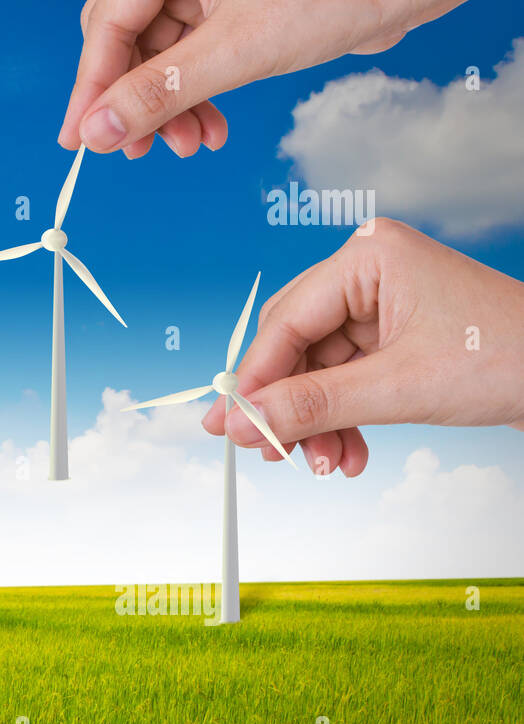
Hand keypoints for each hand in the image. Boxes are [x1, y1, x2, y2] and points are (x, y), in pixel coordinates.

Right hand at [58, 0, 523, 158]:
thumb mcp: (235, 54)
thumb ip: (156, 96)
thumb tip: (95, 134)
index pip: (108, 25)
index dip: (92, 90)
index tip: (77, 143)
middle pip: (123, 42)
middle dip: (134, 102)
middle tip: (134, 153)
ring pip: (154, 60)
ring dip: (168, 108)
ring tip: (189, 146)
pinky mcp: (219, 1)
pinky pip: (185, 60)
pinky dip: (192, 98)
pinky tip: (209, 129)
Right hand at [201, 218, 523, 476]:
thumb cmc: (512, 359)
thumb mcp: (401, 388)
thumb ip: (315, 405)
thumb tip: (244, 422)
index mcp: (368, 258)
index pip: (287, 321)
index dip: (255, 378)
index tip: (228, 424)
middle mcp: (368, 275)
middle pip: (295, 346)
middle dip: (288, 406)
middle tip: (268, 451)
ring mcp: (381, 307)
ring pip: (318, 371)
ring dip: (317, 423)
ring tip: (323, 464)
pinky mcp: (394, 338)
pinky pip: (345, 381)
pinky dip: (342, 420)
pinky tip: (348, 454)